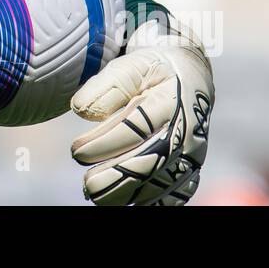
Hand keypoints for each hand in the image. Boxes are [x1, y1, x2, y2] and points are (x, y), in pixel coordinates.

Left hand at [69, 17, 213, 204]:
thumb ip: (104, 87)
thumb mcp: (128, 67)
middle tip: (87, 184)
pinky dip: (151, 200)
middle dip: (115, 178)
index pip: (134, 129)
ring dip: (127, 193)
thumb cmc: (150, 72)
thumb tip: (80, 110)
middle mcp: (186, 131)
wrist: (188, 77)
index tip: (76, 152)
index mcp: (169, 101)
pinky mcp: (193, 168)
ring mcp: (193, 153)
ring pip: (161, 182)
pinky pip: (176, 193)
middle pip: (150, 162)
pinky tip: (125, 200)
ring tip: (96, 193)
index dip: (102, 144)